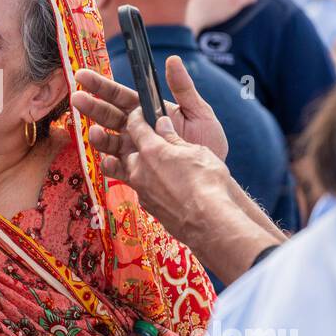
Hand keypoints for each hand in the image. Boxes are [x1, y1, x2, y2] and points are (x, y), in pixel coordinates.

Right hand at [73, 57, 227, 161]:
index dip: (101, 86)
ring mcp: (134, 151)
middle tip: (77, 98)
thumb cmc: (208, 141)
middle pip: (108, 115)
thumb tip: (172, 60)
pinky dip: (110, 164)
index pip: (120, 95)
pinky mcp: (136, 172)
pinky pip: (118, 169)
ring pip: (109, 141)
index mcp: (147, 111)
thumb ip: (183, 88)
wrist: (214, 176)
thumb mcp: (199, 111)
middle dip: (91, 107)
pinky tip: (107, 159)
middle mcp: (136, 130)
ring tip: (95, 132)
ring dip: (99, 136)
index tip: (82, 76)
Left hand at [78, 93, 283, 285]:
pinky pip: (141, 189)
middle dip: (132, 143)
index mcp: (151, 150)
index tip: (140, 112)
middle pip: (127, 150)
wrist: (208, 222)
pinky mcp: (148, 207)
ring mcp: (142, 191)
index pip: (135, 126)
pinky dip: (146, 183)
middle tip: (144, 139)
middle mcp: (140, 170)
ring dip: (135, 165)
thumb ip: (175, 138)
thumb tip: (162, 125)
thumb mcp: (196, 152)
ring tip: (147, 163)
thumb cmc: (208, 184)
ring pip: (131, 172)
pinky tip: (160, 184)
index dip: (137, 116)